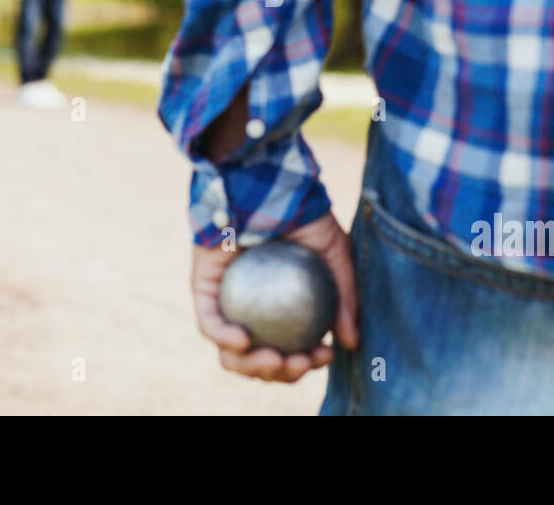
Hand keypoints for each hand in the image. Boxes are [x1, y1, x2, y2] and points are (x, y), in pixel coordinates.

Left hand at [191, 212, 358, 382]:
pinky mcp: (203, 289)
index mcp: (283, 307)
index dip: (308, 362)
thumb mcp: (336, 255)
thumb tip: (350, 344)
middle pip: (261, 360)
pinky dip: (226, 337)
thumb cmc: (303, 213)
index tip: (324, 355)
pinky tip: (245, 340)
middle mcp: (253, 310)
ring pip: (232, 353)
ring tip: (275, 360)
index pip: (293, 349)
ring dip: (252, 367)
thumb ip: (344, 298)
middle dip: (281, 374)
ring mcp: (226, 302)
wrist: (268, 180)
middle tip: (299, 362)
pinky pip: (210, 322)